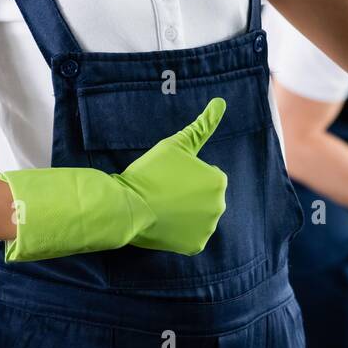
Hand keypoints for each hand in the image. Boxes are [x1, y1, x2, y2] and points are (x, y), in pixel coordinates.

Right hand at [0, 98, 226, 261]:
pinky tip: (165, 222)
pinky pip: (190, 235)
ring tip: (162, 205)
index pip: (206, 175)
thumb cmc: (150, 172)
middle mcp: (220, 206)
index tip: (169, 176)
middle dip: (189, 194)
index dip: (186, 174)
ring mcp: (207, 229)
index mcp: (218, 181)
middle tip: (163, 191)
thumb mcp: (175, 144)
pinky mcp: (194, 246)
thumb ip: (202, 126)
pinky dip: (180, 231)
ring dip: (185, 212)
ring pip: (198, 215)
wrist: (127, 207)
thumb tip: (221, 102)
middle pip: (204, 196)